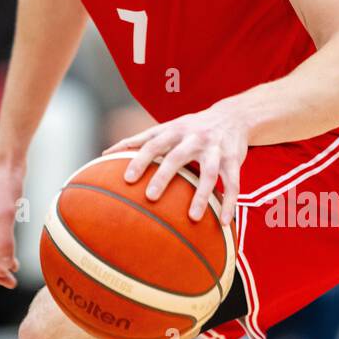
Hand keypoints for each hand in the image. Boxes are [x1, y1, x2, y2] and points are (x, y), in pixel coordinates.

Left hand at [104, 99, 246, 225]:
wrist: (232, 115)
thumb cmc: (190, 127)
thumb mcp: (167, 127)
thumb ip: (139, 140)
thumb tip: (104, 154)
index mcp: (174, 130)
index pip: (152, 143)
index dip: (139, 159)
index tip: (126, 179)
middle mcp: (194, 138)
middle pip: (177, 157)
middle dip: (164, 176)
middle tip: (150, 197)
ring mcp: (215, 149)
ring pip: (209, 173)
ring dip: (201, 196)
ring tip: (193, 218)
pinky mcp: (234, 159)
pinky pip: (233, 183)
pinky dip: (229, 202)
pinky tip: (224, 222)